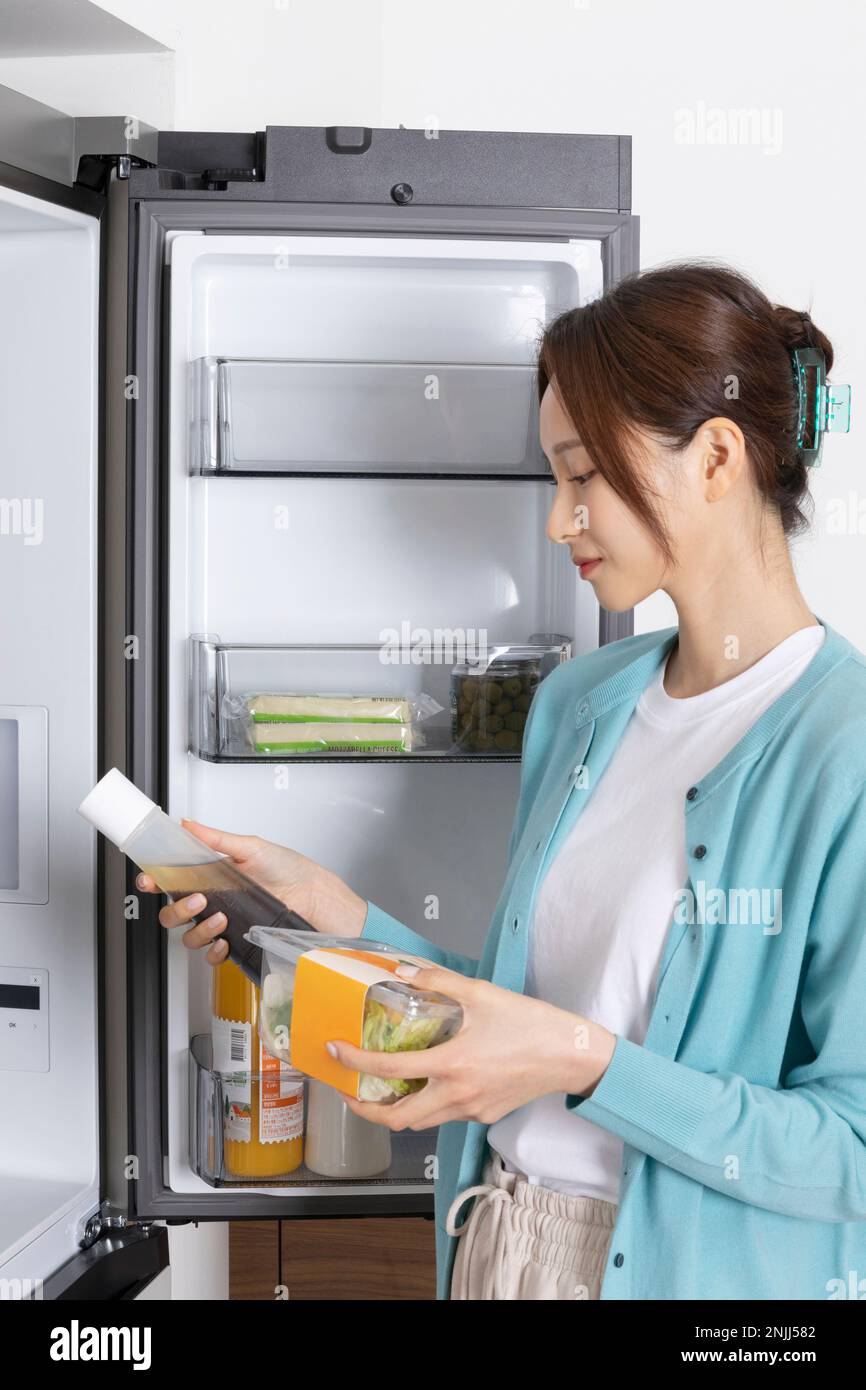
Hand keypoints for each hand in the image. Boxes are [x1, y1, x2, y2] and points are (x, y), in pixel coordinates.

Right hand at [136, 821, 367, 965]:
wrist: (315, 896)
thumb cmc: (289, 869)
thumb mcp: (252, 847)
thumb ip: (217, 839)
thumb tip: (189, 824)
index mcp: (212, 874)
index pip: (173, 880)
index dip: (155, 881)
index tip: (149, 880)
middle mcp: (214, 900)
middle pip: (172, 911)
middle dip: (175, 908)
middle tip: (195, 899)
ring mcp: (223, 922)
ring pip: (188, 934)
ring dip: (197, 928)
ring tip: (219, 918)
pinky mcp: (237, 942)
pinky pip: (211, 955)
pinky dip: (213, 951)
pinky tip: (225, 940)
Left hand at [330, 964, 617, 1129]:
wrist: (570, 1056)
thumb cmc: (530, 1023)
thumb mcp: (482, 992)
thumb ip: (437, 980)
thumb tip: (403, 971)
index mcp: (451, 1063)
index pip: (389, 1068)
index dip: (355, 1062)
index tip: (336, 1052)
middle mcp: (456, 1094)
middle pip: (397, 1118)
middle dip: (364, 1108)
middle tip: (348, 1089)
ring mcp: (471, 1110)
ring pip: (420, 1121)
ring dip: (395, 1109)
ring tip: (381, 1087)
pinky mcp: (484, 1115)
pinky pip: (445, 1115)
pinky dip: (427, 1104)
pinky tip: (428, 1082)